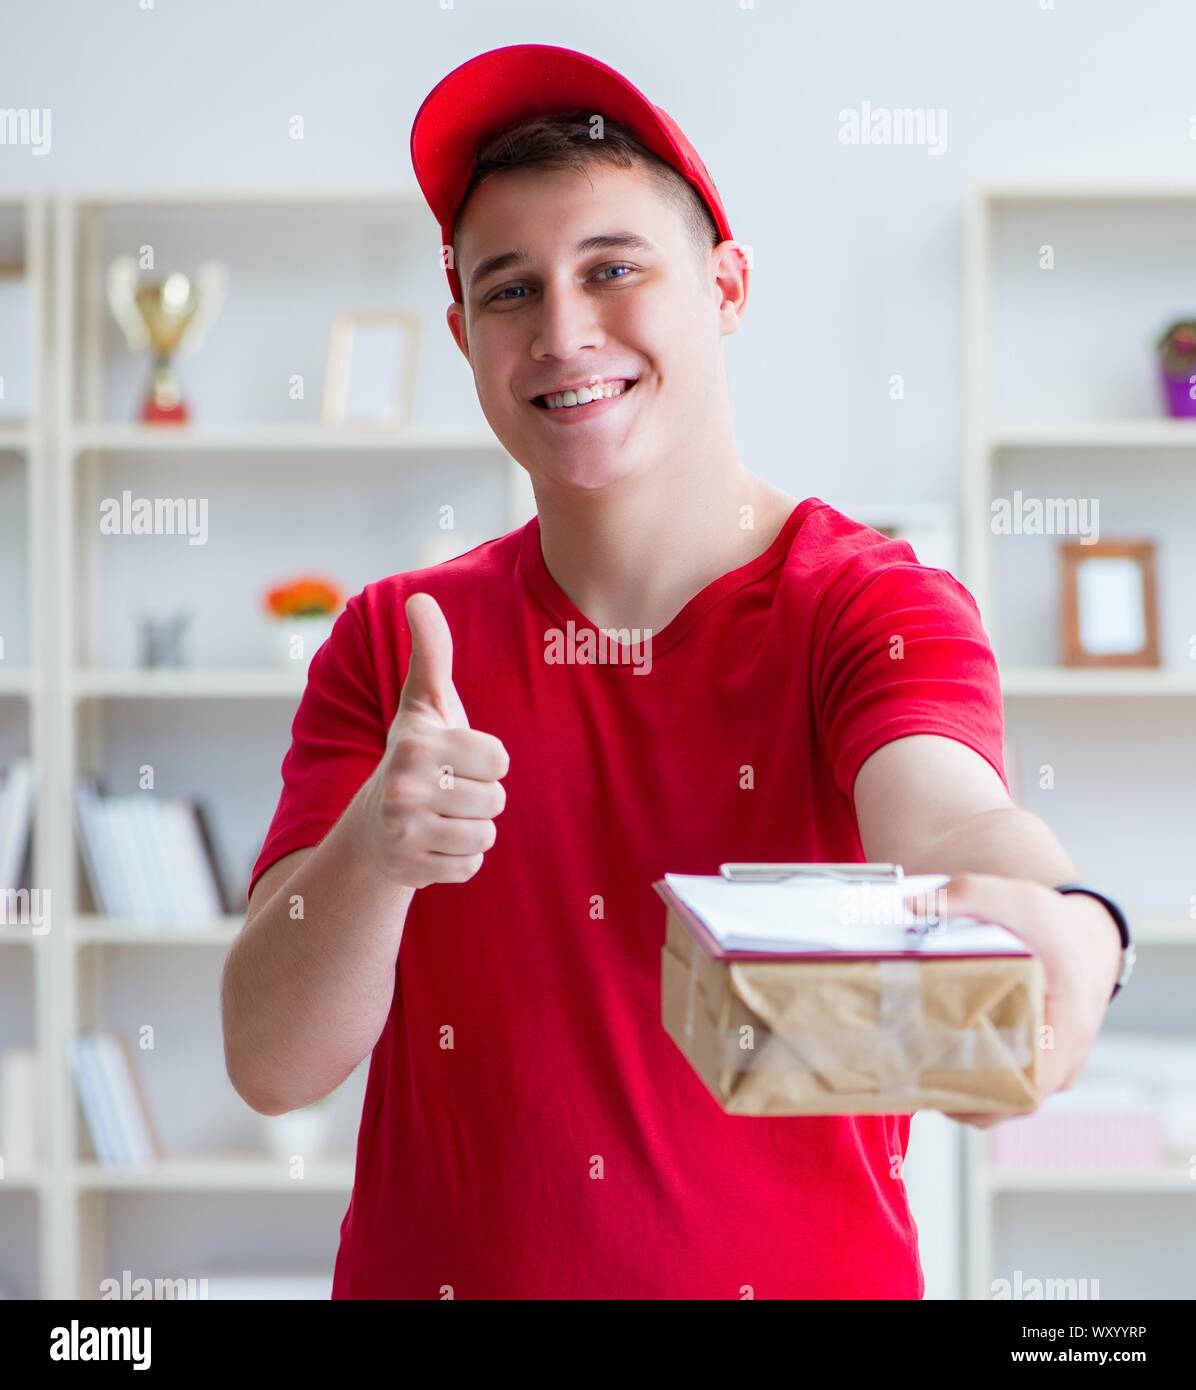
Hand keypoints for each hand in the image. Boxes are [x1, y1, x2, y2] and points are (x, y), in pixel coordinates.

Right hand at [361, 592, 508, 889]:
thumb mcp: (423, 702)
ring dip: (473, 827)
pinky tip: (436, 841)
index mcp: (417, 744)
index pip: (499, 759)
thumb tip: (419, 598)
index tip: (459, 757)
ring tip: (443, 814)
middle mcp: (406, 787)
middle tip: (449, 789)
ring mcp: (405, 832)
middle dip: (482, 796)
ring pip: (486, 835)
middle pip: (496, 800)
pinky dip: (461, 858)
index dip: (487, 759)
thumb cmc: (415, 752)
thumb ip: (430, 652)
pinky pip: (471, 866)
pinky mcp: (413, 869)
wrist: (373, 824)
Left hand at [903, 872, 1120, 1127]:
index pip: (1033, 1086)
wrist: (1085, 934)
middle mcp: (1068, 1054)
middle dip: (965, 1100)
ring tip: (919, 1078)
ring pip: (1011, 1100)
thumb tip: (912, 906)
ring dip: (970, 1096)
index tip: (942, 1085)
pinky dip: (979, 1085)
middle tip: (915, 1082)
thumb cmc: (1052, 921)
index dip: (988, 1095)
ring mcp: (1057, 1063)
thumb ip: (965, 895)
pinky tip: (940, 1070)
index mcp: (1069, 1024)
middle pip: (1015, 1103)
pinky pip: (1011, 1087)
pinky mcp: (1042, 1062)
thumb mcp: (1013, 897)